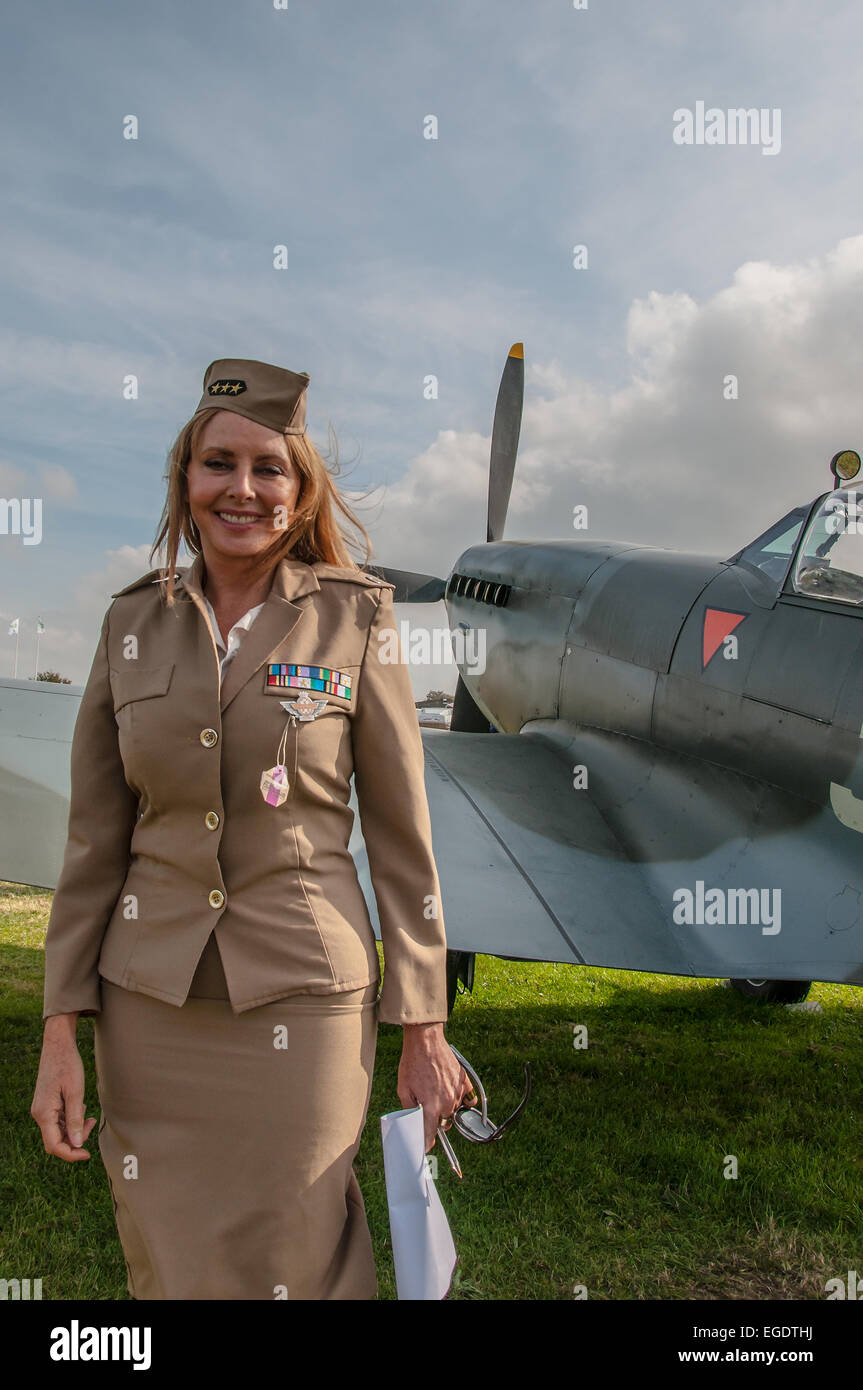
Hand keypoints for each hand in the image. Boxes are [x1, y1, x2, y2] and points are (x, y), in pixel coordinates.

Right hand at [30, 1014, 97, 1161]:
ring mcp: (42, 1109)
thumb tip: (77, 1144)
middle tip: (91, 1126)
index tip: (87, 1154)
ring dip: (74, 1130)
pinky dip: (70, 1120)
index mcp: (44, 1113)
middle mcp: (39, 1114)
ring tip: (89, 1117)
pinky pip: (58, 1121)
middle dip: (74, 1141)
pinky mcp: (47, 1104)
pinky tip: (81, 1109)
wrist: (58, 1045)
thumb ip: (75, 1119)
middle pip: (55, 1141)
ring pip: (57, 1131)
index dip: (71, 1154)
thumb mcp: (75, 1092)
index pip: (54, 1146)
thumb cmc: (67, 1065)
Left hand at [398, 1023, 477, 1151]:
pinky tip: (451, 1092)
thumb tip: (411, 1121)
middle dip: (435, 1120)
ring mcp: (457, 1092)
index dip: (426, 1143)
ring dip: (446, 1108)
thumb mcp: (403, 1089)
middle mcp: (447, 1103)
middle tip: (426, 1108)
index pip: (430, 1134)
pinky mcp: (464, 1082)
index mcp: (431, 1107)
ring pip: (453, 1110)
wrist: (425, 1041)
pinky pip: (466, 1098)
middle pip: (443, 1123)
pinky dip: (460, 1099)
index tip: (424, 1148)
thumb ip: (408, 1109)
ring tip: (435, 1093)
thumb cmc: (412, 1063)